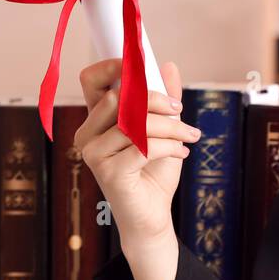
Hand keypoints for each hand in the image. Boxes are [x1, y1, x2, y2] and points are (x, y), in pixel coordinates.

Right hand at [75, 58, 200, 250]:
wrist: (153, 214)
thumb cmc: (154, 171)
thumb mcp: (164, 130)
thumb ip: (164, 99)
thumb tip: (169, 65)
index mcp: (96, 118)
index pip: (91, 80)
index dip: (113, 66)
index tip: (145, 68)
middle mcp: (87, 133)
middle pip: (120, 97)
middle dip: (158, 100)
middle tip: (181, 110)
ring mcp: (93, 153)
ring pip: (136, 123)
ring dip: (172, 127)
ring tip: (190, 137)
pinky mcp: (107, 172)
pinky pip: (144, 147)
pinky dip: (170, 147)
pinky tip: (181, 153)